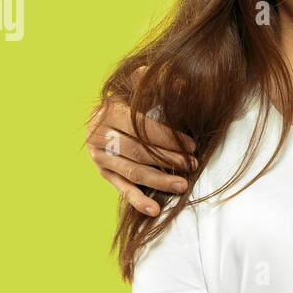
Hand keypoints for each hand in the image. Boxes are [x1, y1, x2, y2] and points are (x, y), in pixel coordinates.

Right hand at [84, 65, 198, 216]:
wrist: (102, 116)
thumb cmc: (127, 100)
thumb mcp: (136, 87)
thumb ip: (155, 83)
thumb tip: (182, 81)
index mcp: (110, 112)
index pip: (142, 128)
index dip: (169, 138)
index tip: (193, 145)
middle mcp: (100, 135)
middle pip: (140, 152)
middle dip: (169, 159)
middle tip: (193, 165)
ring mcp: (100, 158)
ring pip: (133, 172)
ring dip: (159, 181)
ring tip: (183, 186)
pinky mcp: (104, 174)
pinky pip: (122, 190)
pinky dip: (139, 201)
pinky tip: (155, 210)